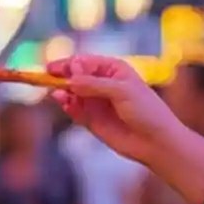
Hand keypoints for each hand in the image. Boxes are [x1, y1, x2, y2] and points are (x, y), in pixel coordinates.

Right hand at [48, 55, 178, 164]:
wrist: (156, 141)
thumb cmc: (146, 110)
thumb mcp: (121, 91)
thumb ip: (93, 84)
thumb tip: (69, 78)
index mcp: (112, 69)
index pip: (84, 62)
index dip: (68, 63)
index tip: (55, 68)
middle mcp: (102, 84)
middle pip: (74, 75)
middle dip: (61, 76)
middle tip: (47, 77)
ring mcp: (95, 102)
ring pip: (71, 92)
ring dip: (62, 91)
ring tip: (58, 94)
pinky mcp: (91, 119)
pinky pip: (73, 109)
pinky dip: (66, 105)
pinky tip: (64, 102)